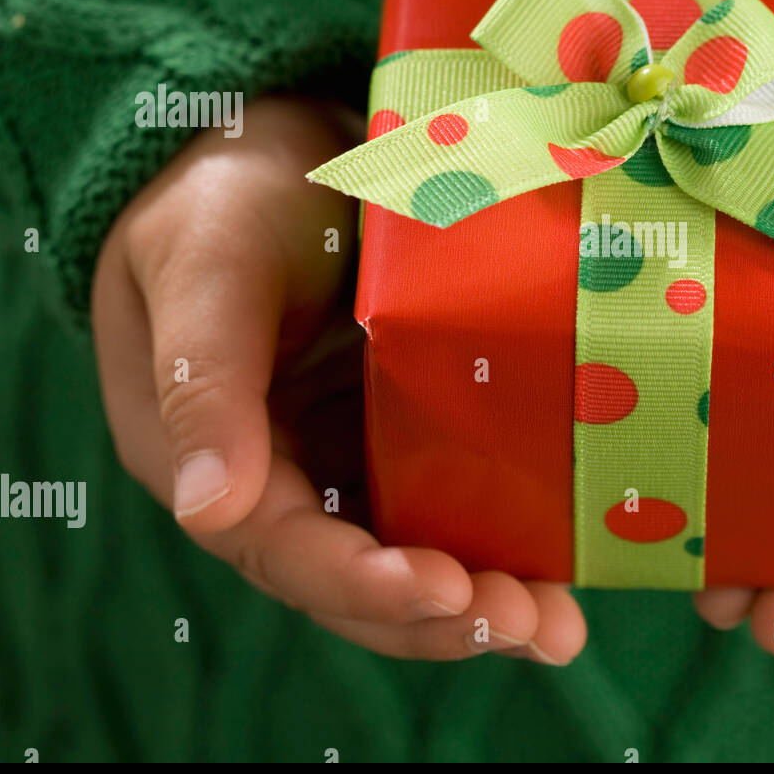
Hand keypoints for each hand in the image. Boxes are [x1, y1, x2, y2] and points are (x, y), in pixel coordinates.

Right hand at [92, 97, 584, 663]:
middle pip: (362, 579)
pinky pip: (455, 497)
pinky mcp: (409, 426)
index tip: (447, 591)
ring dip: (486, 599)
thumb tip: (205, 509)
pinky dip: (506, 537)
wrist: (278, 143)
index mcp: (219, 459)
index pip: (288, 552)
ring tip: (561, 627)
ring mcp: (352, 454)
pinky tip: (569, 561)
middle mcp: (285, 478)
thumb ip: (205, 382)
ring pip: (415, 552)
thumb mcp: (206, 267)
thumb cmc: (225, 197)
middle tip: (538, 630)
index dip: (364, 586)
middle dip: (445, 615)